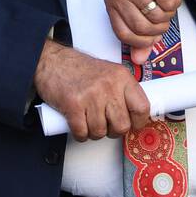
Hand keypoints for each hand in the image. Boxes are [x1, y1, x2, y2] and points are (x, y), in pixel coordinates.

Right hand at [33, 38, 151, 140]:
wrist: (53, 61)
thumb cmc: (80, 69)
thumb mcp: (110, 73)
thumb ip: (123, 90)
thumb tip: (135, 114)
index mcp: (122, 77)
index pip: (142, 107)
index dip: (139, 122)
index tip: (133, 125)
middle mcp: (109, 86)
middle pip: (122, 125)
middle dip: (114, 131)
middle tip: (107, 126)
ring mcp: (91, 96)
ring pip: (100, 131)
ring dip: (94, 133)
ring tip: (90, 122)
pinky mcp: (73, 105)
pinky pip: (82, 132)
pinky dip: (80, 135)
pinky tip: (79, 127)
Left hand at [104, 0, 188, 63]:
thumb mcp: (144, 11)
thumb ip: (141, 36)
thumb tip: (139, 59)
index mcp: (112, 1)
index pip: (123, 34)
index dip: (141, 41)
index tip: (152, 38)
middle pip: (142, 28)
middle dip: (159, 27)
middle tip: (164, 16)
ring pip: (157, 16)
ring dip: (169, 12)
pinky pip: (169, 3)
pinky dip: (175, 0)